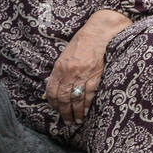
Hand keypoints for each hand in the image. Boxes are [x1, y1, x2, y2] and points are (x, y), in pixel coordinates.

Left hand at [43, 9, 130, 123]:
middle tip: (67, 121)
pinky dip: (86, 106)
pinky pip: (89, 95)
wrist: (101, 31)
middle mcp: (69, 72)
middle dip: (64, 113)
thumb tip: (56, 87)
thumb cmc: (84, 41)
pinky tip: (86, 113)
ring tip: (76, 121)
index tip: (57, 110)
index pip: (52, 91)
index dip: (53, 104)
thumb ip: (61, 71)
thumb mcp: (67, 54)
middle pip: (63, 99)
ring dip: (75, 113)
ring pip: (75, 100)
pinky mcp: (96, 76)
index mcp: (60, 66)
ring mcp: (83, 75)